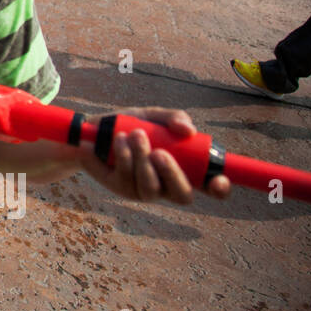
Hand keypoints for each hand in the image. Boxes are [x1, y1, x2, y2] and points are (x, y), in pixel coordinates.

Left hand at [81, 107, 230, 204]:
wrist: (91, 129)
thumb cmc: (130, 124)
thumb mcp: (153, 115)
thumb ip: (173, 118)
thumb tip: (188, 130)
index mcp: (184, 169)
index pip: (210, 187)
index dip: (219, 188)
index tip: (218, 179)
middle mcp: (167, 185)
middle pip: (182, 195)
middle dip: (172, 174)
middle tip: (159, 152)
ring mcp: (143, 190)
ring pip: (151, 188)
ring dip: (143, 160)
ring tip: (133, 134)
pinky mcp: (120, 188)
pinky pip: (126, 180)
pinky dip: (124, 157)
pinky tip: (118, 140)